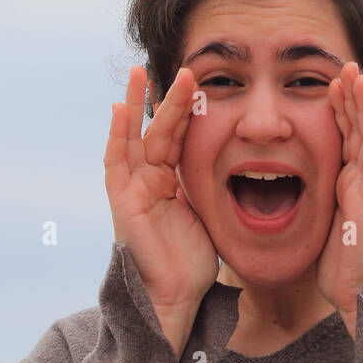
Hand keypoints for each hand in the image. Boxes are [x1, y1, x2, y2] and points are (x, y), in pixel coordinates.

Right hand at [104, 65, 218, 357]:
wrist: (177, 296)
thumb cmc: (195, 261)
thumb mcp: (210, 212)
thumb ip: (213, 186)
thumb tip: (245, 164)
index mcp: (172, 181)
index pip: (179, 136)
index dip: (188, 109)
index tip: (199, 81)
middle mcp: (150, 179)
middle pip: (159, 129)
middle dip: (168, 98)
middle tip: (181, 66)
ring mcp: (133, 188)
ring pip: (137, 137)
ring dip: (137, 104)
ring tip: (140, 72)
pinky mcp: (122, 200)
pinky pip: (116, 161)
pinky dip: (117, 134)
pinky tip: (118, 108)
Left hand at [316, 61, 362, 337]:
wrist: (355, 296)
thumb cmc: (334, 266)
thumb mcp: (315, 225)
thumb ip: (307, 204)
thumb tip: (281, 196)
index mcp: (343, 182)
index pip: (340, 137)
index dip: (336, 109)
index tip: (329, 82)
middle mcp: (358, 180)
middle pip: (355, 129)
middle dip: (350, 98)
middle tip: (345, 66)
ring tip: (361, 76)